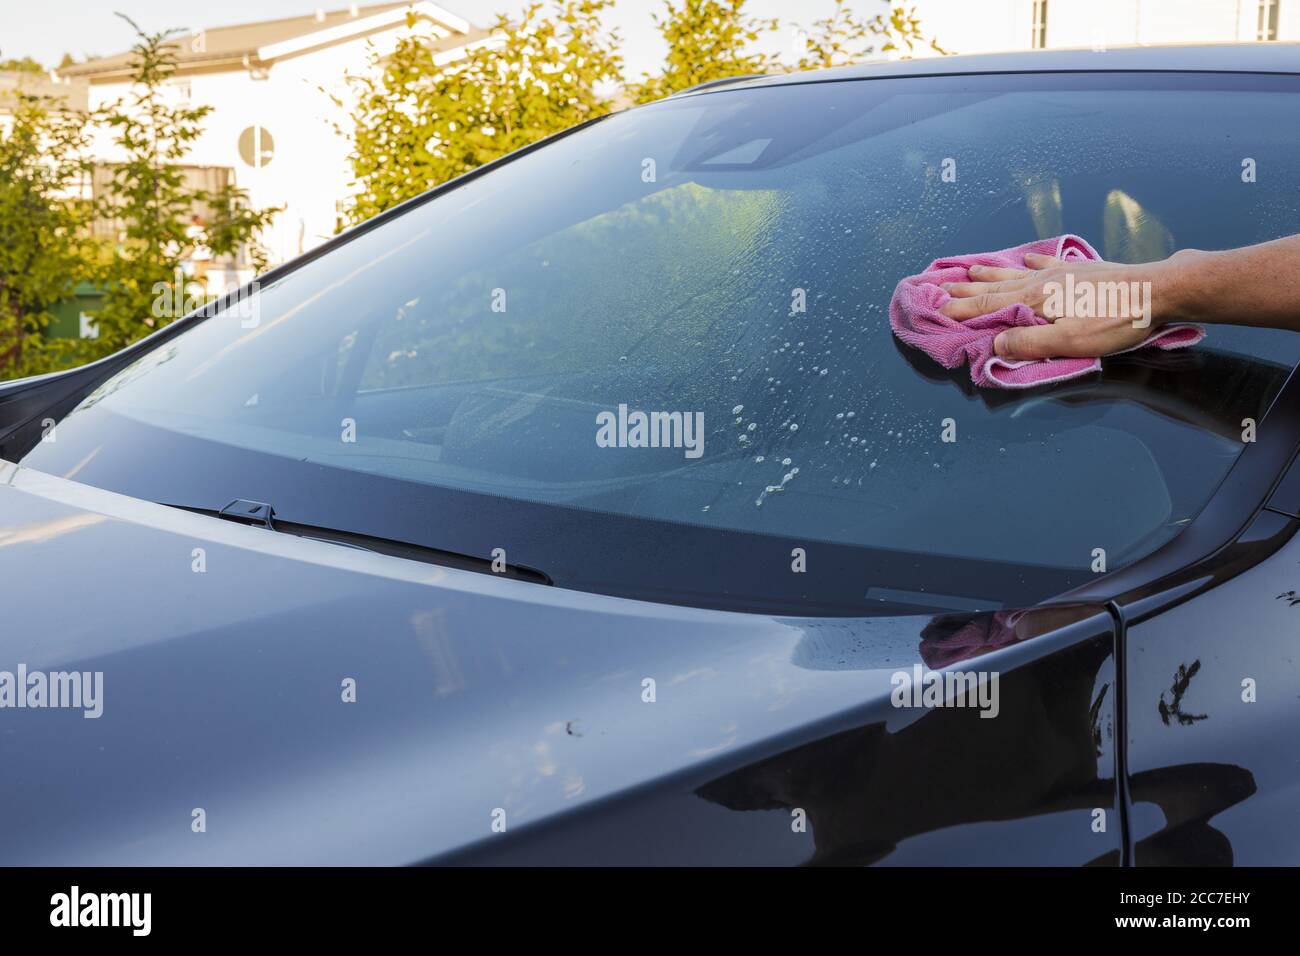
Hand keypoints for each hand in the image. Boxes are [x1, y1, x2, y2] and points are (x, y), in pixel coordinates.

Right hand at [938, 252, 1183, 359]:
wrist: (1157, 291)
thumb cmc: (1114, 321)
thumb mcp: (1068, 342)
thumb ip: (1027, 344)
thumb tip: (994, 344)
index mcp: (1034, 302)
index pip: (987, 307)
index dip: (960, 310)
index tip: (937, 310)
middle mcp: (1041, 283)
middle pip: (995, 287)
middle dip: (966, 289)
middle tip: (943, 286)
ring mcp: (1061, 273)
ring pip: (1015, 272)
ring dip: (991, 272)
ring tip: (972, 269)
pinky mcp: (1081, 270)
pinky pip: (1046, 262)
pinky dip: (1031, 261)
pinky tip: (1027, 259)